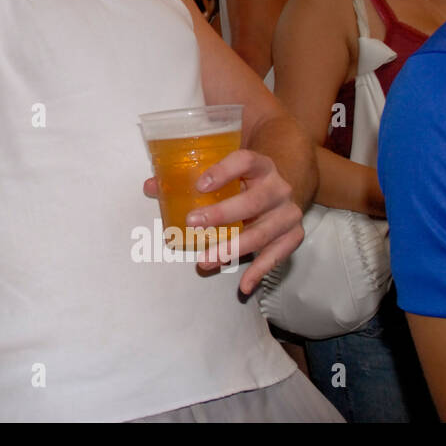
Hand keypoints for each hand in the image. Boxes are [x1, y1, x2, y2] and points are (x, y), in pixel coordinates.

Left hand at [143, 148, 303, 294]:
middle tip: (193, 223)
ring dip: (232, 249)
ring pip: (262, 233)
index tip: (199, 186)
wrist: (283, 186)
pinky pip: (277, 255)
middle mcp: (279, 187)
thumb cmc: (245, 179)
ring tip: (205, 261)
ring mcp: (288, 213)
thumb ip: (189, 175)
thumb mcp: (226, 171)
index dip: (224, 171)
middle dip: (222, 215)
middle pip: (252, 201)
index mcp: (260, 165)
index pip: (245, 160)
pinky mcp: (294, 235)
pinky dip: (259, 271)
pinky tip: (244, 285)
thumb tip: (151, 186)